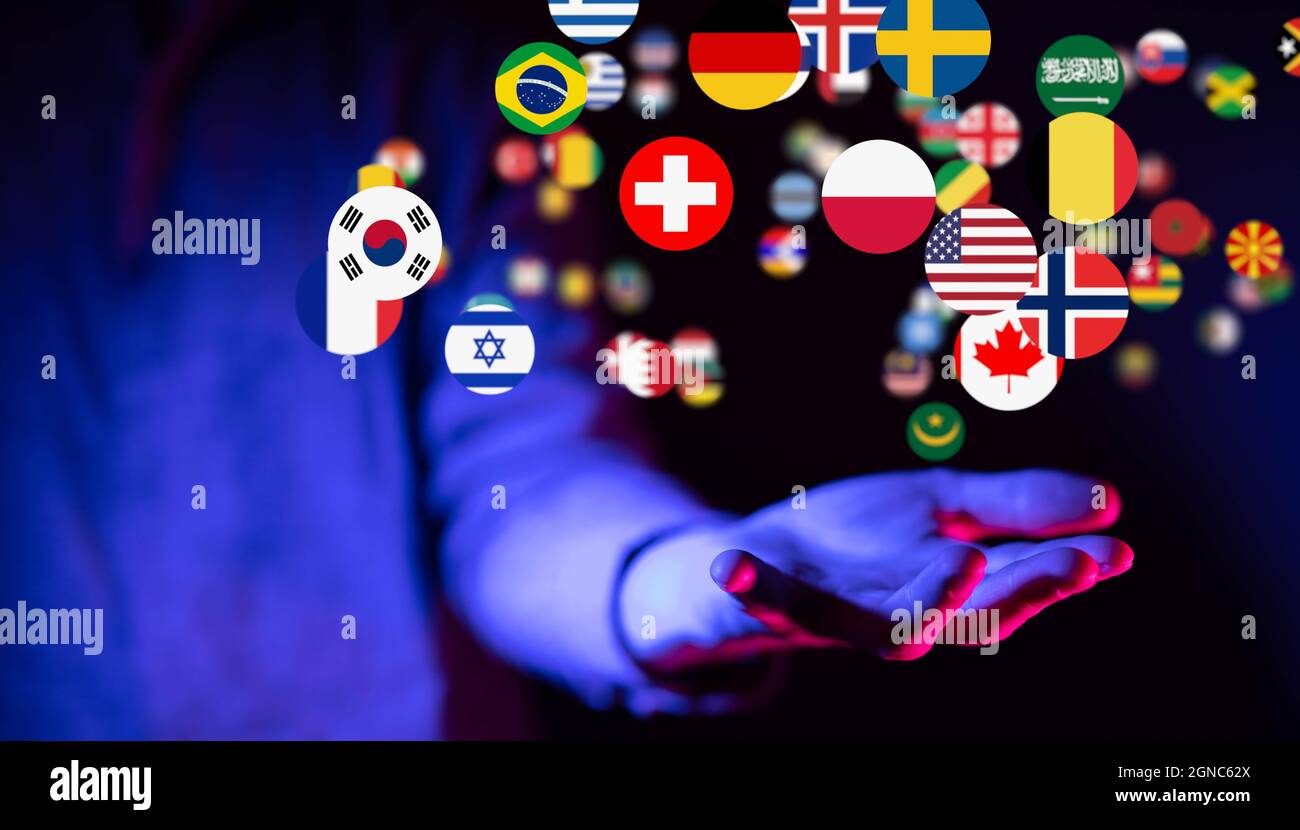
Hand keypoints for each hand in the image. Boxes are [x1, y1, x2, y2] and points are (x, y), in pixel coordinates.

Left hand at [620, 468, 1131, 669]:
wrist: (756, 558)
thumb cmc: (855, 542)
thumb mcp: (938, 507)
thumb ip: (1012, 506)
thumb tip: (1111, 504)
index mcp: (941, 591)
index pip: (1011, 588)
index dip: (1062, 573)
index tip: (1114, 551)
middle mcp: (894, 615)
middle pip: (965, 616)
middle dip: (1019, 591)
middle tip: (1070, 565)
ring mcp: (830, 615)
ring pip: (882, 628)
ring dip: (926, 601)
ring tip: (963, 562)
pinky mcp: (767, 604)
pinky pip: (760, 603)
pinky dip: (750, 587)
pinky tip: (734, 560)